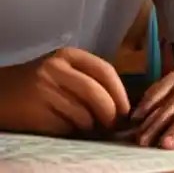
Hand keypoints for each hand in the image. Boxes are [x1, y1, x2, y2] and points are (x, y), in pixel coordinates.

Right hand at [0, 48, 129, 134]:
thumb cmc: (36, 82)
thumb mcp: (61, 69)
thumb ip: (88, 78)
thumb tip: (120, 103)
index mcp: (67, 55)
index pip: (105, 71)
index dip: (120, 92)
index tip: (126, 109)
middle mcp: (55, 69)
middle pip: (97, 94)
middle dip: (110, 113)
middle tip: (112, 124)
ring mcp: (43, 90)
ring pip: (83, 114)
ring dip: (90, 125)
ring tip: (88, 126)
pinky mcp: (34, 112)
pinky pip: (64, 127)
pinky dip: (71, 131)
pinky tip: (68, 128)